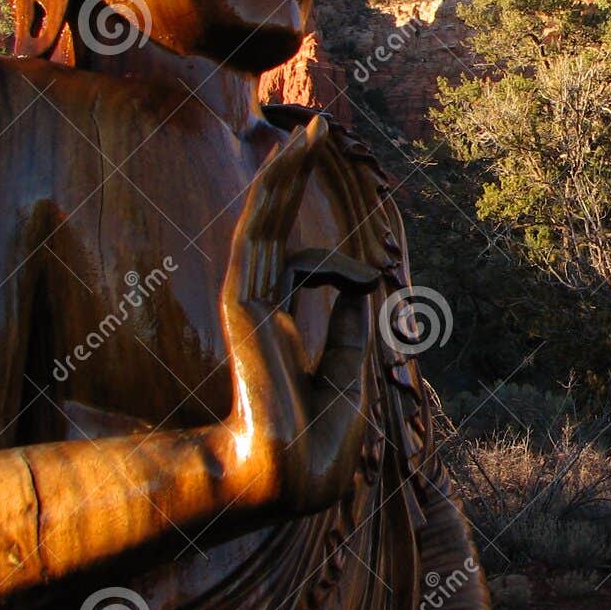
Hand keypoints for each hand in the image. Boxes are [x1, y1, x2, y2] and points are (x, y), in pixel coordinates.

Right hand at [219, 115, 379, 511]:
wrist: (288, 479)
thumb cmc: (316, 441)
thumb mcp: (349, 375)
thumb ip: (352, 327)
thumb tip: (363, 281)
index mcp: (282, 326)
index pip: (296, 265)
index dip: (325, 245)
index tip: (363, 258)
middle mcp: (261, 308)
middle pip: (277, 228)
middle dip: (295, 180)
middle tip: (315, 131)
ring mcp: (250, 304)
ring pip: (265, 220)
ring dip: (288, 172)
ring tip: (312, 130)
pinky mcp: (246, 303)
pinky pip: (260, 234)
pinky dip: (278, 193)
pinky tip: (298, 159)